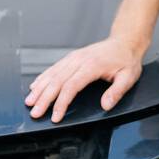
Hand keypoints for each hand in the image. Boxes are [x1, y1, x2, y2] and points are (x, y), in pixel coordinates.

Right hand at [25, 35, 144, 122]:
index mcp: (92, 65)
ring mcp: (74, 58)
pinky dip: (43, 77)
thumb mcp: (128, 77)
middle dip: (44, 99)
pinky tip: (35, 86)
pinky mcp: (72, 58)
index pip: (71, 86)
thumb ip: (117, 92)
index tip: (55, 116)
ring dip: (39, 88)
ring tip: (29, 101)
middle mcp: (79, 60)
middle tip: (35, 113)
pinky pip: (54, 68)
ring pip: (52, 74)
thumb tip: (106, 105)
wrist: (125, 42)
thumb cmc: (126, 60)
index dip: (61, 103)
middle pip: (57, 81)